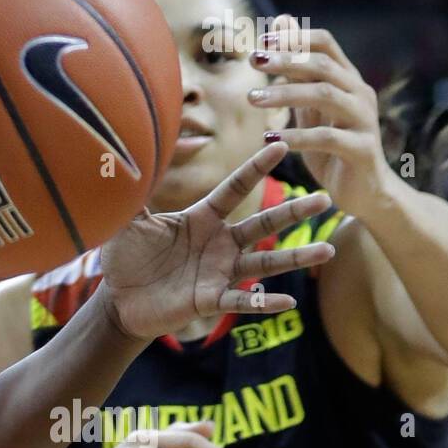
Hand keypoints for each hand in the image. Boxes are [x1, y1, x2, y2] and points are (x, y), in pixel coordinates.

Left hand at [98, 140, 334, 339]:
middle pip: (263, 223)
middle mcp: (218, 244)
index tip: (280, 144)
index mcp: (202, 219)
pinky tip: (288, 301)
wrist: (119, 301)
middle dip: (293, 212)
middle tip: (326, 198)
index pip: (234, 189)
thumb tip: (125, 153)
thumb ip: (134, 192)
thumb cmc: (125, 258)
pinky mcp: (210, 300)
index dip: (256, 169)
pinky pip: (241, 300)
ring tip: (328, 250)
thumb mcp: (128, 222)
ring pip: (264, 262)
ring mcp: (218, 272)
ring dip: (295, 257)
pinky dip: (263, 302)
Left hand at [249, 17, 393, 217]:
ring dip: (284, 94)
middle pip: (322, 65)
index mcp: (348, 80)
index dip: (294, 38)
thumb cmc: (332, 147)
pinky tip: (269, 139)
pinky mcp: (363, 149)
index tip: (261, 42)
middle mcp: (360, 94)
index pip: (325, 44)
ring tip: (251, 100)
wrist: (365, 192)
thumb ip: (297, 72)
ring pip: (325, 95)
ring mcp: (365, 120)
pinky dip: (296, 136)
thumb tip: (281, 22)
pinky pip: (328, 137)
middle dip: (285, 61)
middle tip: (252, 61)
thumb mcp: (311, 107)